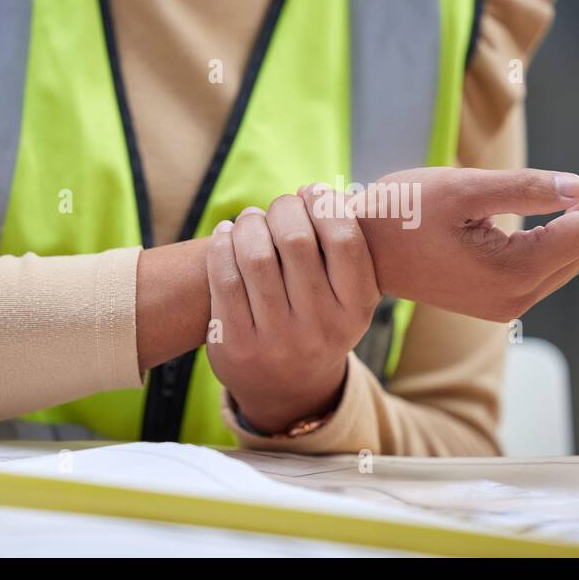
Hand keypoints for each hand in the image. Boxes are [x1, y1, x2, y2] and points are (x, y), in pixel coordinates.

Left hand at [204, 194, 379, 433]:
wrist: (289, 388)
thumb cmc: (320, 318)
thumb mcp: (348, 296)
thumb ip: (343, 249)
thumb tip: (320, 191)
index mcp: (356, 309)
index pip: (345, 239)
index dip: (325, 203)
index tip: (311, 192)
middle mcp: (320, 327)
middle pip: (295, 239)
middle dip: (283, 208)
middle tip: (279, 207)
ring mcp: (276, 339)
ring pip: (255, 254)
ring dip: (249, 223)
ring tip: (250, 220)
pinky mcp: (235, 344)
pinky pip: (223, 277)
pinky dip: (222, 245)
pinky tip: (227, 236)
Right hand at [302, 146, 578, 322]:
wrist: (356, 252)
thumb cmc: (400, 212)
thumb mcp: (462, 188)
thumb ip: (524, 188)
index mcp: (512, 272)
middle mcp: (515, 297)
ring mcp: (506, 302)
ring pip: (570, 258)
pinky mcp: (495, 296)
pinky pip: (548, 264)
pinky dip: (571, 235)